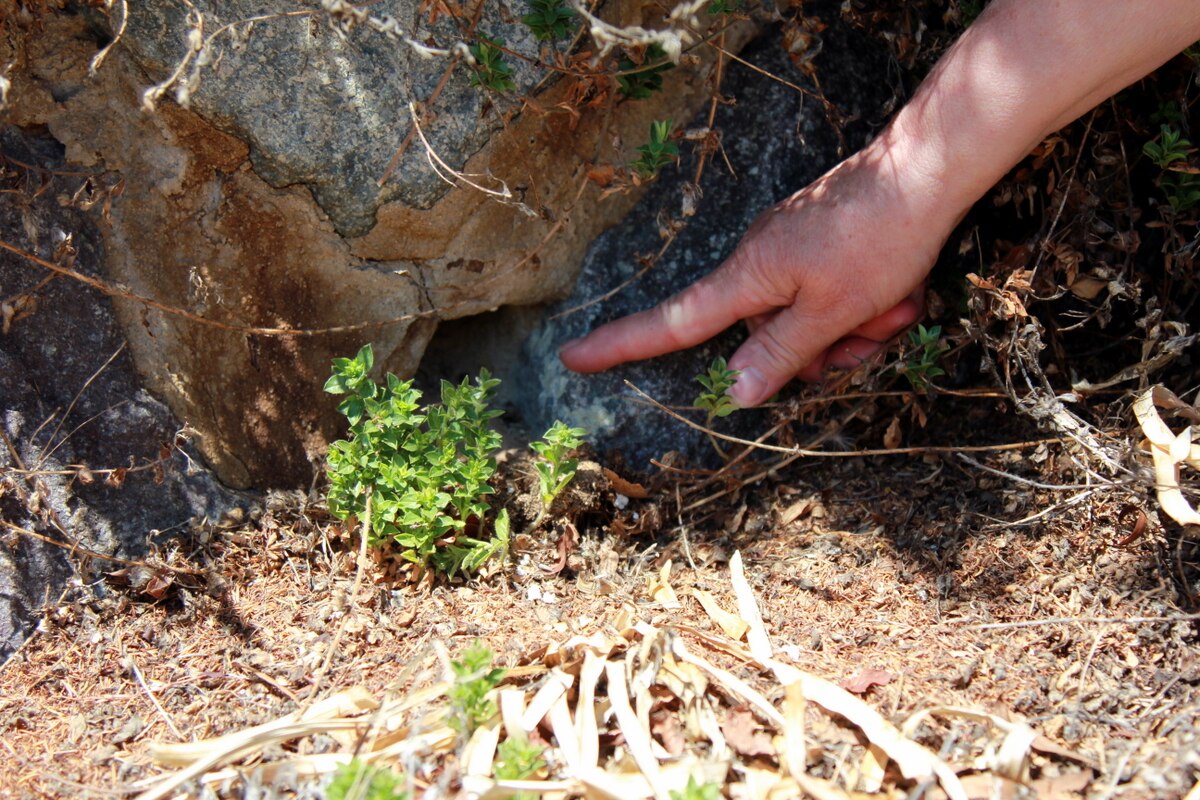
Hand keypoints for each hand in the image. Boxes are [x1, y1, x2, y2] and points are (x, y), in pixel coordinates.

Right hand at [558, 139, 955, 406]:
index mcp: (748, 279)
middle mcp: (760, 265)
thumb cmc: (877, 239)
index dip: (620, 344)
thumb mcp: (831, 312)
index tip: (573, 358)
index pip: (672, 322)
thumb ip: (779, 356)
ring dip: (856, 330)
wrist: (927, 170)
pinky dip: (866, 306)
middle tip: (871, 331)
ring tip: (894, 304)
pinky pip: (833, 298)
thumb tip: (730, 392)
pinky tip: (900, 291)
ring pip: (811, 325)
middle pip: (769, 341)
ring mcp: (790, 253)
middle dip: (824, 352)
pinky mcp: (819, 247)